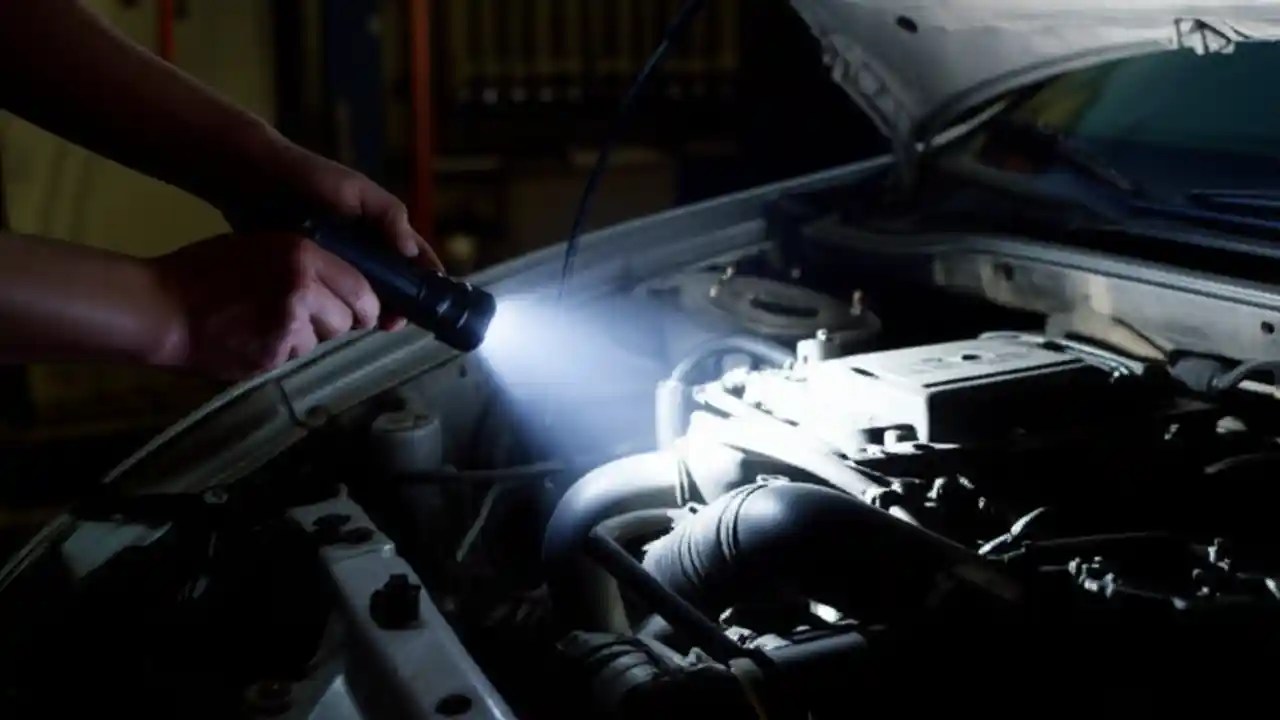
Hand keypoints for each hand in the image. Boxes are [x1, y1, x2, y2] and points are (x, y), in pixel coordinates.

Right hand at [147, 232, 379, 380]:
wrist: (161, 307)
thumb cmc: (205, 271)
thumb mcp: (260, 247)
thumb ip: (305, 262)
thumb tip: (346, 285)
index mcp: (302, 254)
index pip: (360, 286)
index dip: (366, 305)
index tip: (364, 312)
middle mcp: (302, 287)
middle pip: (349, 319)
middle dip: (338, 323)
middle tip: (312, 319)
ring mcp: (289, 324)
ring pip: (323, 340)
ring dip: (308, 337)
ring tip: (270, 324)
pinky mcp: (273, 355)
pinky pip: (295, 357)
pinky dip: (282, 352)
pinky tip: (254, 338)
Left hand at [241, 142, 443, 330]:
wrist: (251, 179)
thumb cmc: (309, 177)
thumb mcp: (355, 190)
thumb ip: (387, 215)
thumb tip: (411, 253)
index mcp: (381, 227)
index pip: (415, 256)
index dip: (427, 279)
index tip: (433, 304)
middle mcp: (365, 246)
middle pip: (393, 282)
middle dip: (399, 302)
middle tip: (394, 322)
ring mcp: (339, 260)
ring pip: (364, 292)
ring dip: (370, 308)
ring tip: (369, 322)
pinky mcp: (313, 271)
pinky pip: (333, 293)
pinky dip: (340, 306)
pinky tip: (339, 319)